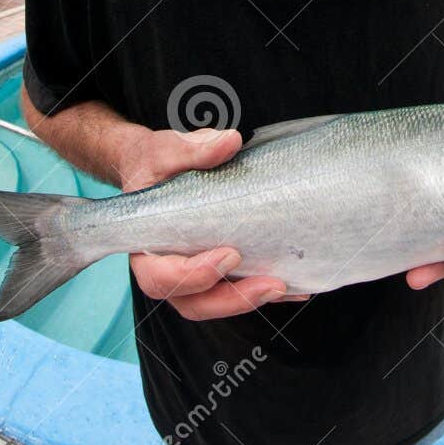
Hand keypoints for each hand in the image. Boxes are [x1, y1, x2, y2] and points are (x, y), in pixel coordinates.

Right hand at [120, 126, 302, 320]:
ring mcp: (193, 275)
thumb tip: (229, 142)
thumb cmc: (154, 164)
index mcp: (145, 246)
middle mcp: (167, 269)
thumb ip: (191, 149)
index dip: (195, 274)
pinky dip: (265, 290)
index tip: (230, 254)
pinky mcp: (217, 270)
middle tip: (271, 284)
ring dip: (253, 299)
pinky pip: (238, 289)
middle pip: (194, 303)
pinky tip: (298, 283)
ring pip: (218, 303)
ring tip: (287, 286)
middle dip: (234, 299)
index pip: (161, 278)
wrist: (154, 169)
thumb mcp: (165, 151)